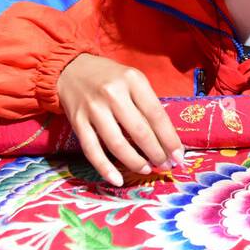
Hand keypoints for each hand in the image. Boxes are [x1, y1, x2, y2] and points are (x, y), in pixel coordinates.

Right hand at [56, 53, 184, 186]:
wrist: (71, 69)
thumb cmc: (110, 77)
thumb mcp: (132, 80)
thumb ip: (147, 104)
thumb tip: (166, 140)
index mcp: (132, 80)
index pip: (156, 114)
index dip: (169, 138)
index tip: (179, 155)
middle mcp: (113, 93)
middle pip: (139, 131)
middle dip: (156, 153)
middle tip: (165, 165)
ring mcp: (93, 108)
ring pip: (117, 143)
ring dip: (135, 162)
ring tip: (147, 169)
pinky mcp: (77, 122)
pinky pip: (92, 150)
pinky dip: (105, 168)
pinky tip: (117, 180)